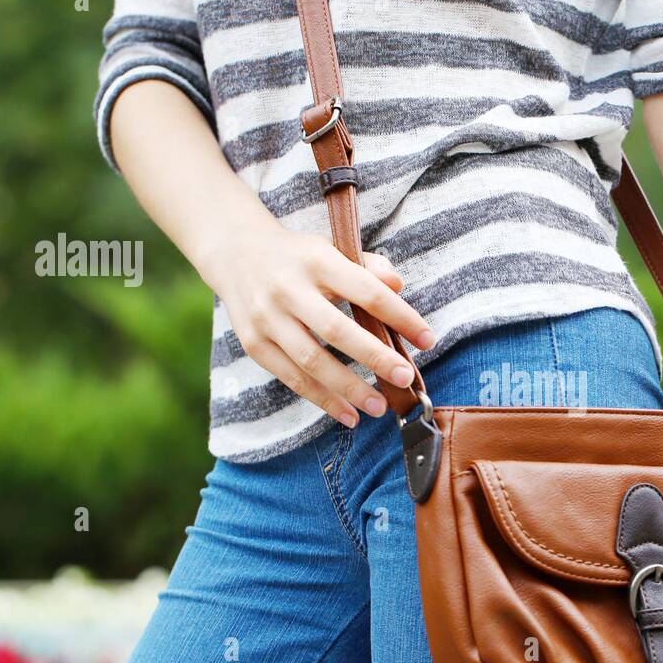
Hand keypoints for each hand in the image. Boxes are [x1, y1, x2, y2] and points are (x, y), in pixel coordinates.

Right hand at [196, 223, 434, 427]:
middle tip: (405, 378)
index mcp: (316, 261)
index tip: (428, 339)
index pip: (366, 291)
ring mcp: (267, 319)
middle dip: (375, 357)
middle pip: (337, 330)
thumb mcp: (331, 248)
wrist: (235, 253)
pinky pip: (292, 378)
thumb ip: (367, 266)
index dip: (400, 316)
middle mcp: (288, 289)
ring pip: (311, 361)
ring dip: (348, 389)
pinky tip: (348, 414)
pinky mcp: (254, 344)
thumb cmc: (298, 257)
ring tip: (379, 406)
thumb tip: (398, 286)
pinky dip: (322, 400)